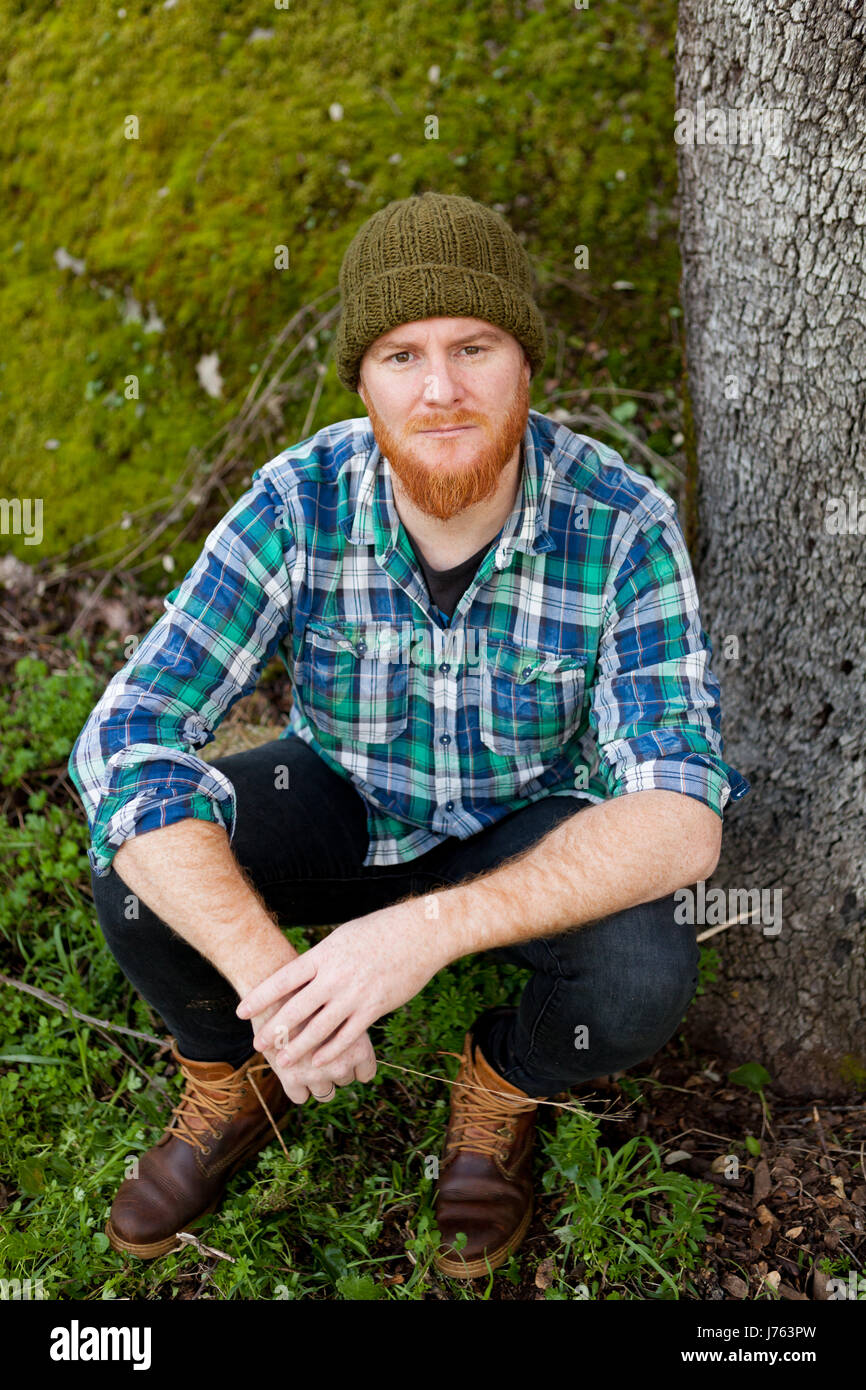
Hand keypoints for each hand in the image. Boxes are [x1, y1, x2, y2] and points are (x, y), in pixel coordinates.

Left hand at [236, 906, 443, 1070]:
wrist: (418, 933)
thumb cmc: (377, 931)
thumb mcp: (341, 938)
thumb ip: (321, 959)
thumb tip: (300, 973)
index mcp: (323, 955)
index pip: (284, 979)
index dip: (261, 996)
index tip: (241, 1012)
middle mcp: (335, 976)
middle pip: (297, 1008)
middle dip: (275, 1028)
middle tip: (258, 1044)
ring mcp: (355, 994)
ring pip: (320, 1027)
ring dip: (299, 1047)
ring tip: (282, 1061)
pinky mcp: (374, 1007)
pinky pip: (348, 1034)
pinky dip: (331, 1050)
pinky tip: (318, 1061)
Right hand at [251, 998, 376, 1105]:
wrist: (275, 981)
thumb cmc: (312, 986)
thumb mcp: (343, 1005)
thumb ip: (353, 1025)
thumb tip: (360, 1034)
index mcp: (358, 1046)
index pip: (366, 1073)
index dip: (357, 1066)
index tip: (348, 1055)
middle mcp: (340, 1064)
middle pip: (345, 1080)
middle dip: (337, 1070)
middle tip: (326, 1054)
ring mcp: (315, 1075)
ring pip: (325, 1093)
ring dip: (319, 1082)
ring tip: (310, 1065)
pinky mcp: (290, 1078)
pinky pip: (300, 1097)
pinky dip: (299, 1089)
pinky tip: (295, 1074)